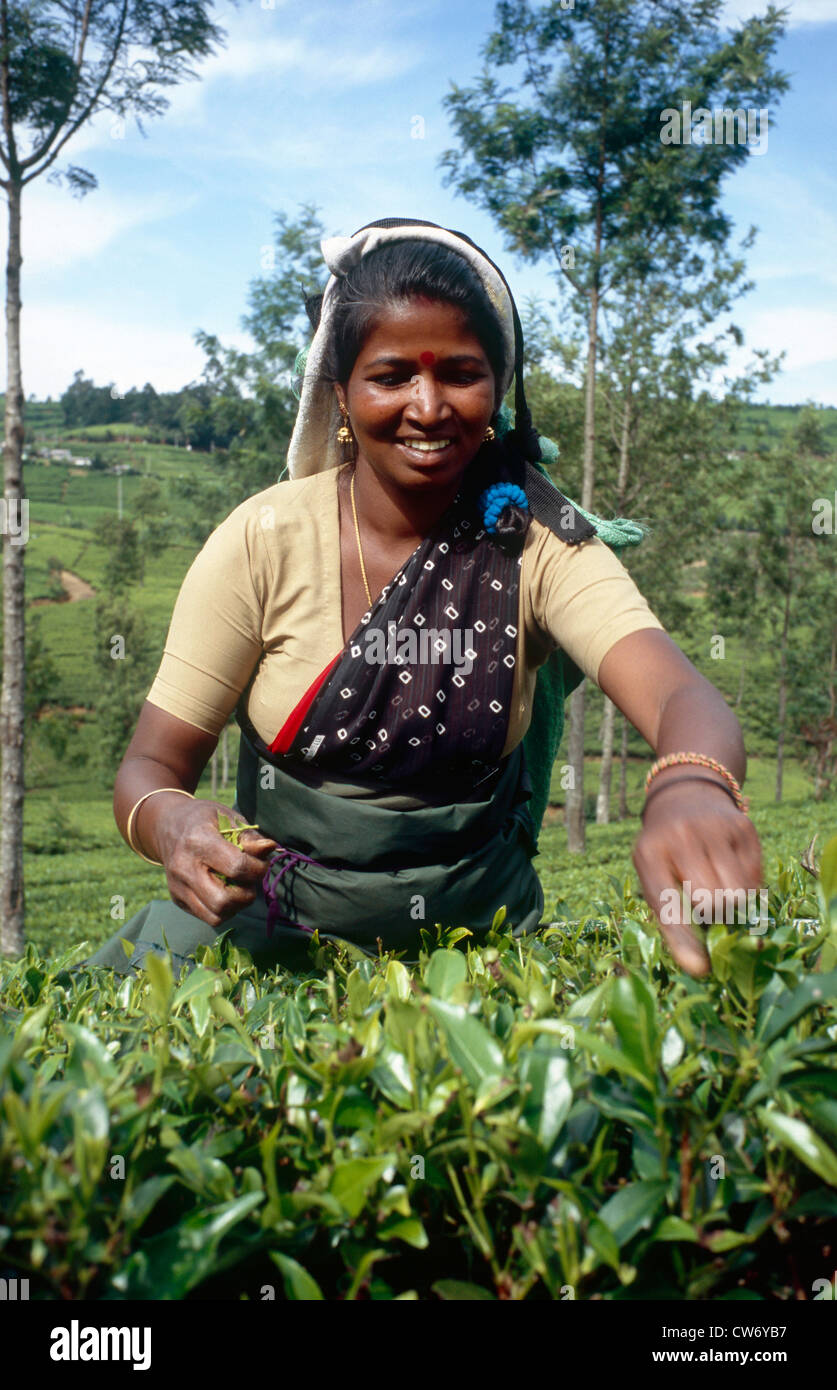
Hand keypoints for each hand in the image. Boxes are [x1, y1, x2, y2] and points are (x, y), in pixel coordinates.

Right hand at [143, 794, 277, 929]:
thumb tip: (270, 848)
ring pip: (216, 916)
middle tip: (249, 880)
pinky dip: (224, 911)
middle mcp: (184, 867)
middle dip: (246, 895)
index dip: (258, 869)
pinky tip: (226, 892)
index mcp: (198, 841)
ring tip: (238, 888)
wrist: (168, 826)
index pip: (237, 867)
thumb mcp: (228, 818)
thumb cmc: (205, 820)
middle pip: (223, 900)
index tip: (261, 863)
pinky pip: (208, 917)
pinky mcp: (177, 899)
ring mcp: (178, 886)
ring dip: (236, 906)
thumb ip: (250, 836)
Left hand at [632, 778, 762, 977]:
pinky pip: (755, 878)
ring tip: (719, 892)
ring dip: (733, 905)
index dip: (683, 940)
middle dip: (714, 916)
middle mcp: (680, 837)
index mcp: (649, 853)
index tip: (700, 968)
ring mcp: (713, 828)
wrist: (685, 796)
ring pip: (737, 893)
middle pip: (710, 901)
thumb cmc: (665, 849)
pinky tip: (730, 871)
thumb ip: (669, 912)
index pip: (667, 905)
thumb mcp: (653, 873)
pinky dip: (747, 887)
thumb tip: (698, 965)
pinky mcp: (742, 826)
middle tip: (710, 911)